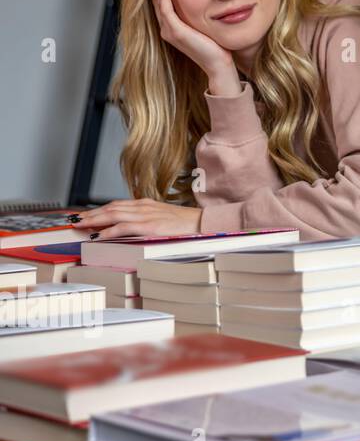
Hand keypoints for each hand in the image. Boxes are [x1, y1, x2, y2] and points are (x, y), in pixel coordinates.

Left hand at [73, 200, 202, 238]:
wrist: (204, 223)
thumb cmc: (187, 225)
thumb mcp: (164, 219)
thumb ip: (147, 221)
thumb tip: (130, 230)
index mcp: (147, 204)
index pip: (117, 205)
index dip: (99, 210)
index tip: (85, 215)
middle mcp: (144, 206)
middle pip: (110, 208)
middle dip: (90, 214)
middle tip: (75, 220)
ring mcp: (146, 215)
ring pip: (113, 215)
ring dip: (94, 220)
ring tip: (80, 225)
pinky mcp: (150, 226)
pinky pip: (124, 227)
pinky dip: (109, 230)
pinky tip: (99, 235)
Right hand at [152, 0, 239, 94]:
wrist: (220, 66)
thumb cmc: (217, 47)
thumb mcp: (206, 25)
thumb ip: (200, 13)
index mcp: (173, 27)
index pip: (162, 0)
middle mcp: (167, 28)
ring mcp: (169, 31)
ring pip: (158, 2)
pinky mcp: (177, 33)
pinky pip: (166, 10)